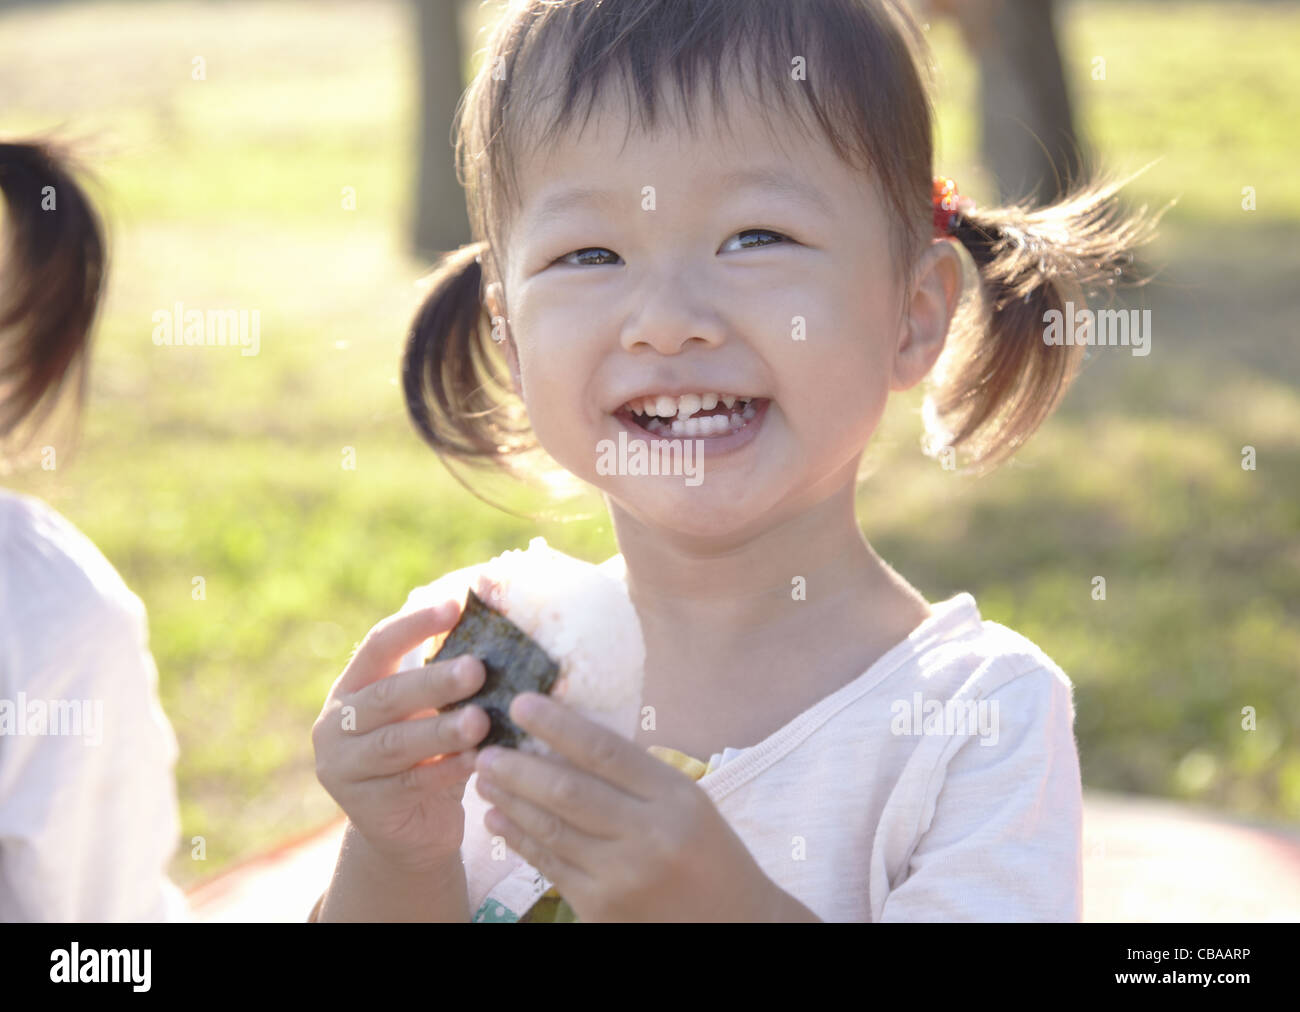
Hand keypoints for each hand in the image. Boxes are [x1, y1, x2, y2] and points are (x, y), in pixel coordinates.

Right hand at [312, 602, 490, 873]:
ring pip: (397, 742)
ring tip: (480, 721)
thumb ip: (444, 680)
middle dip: (434, 682)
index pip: (378, 645)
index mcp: (353, 687)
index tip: (455, 605)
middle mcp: (337, 724)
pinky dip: (447, 770)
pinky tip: (478, 761)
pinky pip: (411, 783)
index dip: (414, 625)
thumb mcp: (426, 713)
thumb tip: (496, 630)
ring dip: (441, 730)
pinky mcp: (364, 807)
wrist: (407, 832)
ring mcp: (344, 767)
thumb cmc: (426, 755)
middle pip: (387, 696)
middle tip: (477, 669)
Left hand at [473, 692, 798, 920]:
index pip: (605, 751)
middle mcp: (648, 835)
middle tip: (485, 747)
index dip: (558, 725)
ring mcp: (622, 876)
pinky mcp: (601, 908)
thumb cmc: (708, 851)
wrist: (735, 924)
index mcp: (674, 795)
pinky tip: (497, 819)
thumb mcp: (688, 800)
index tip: (521, 704)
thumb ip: (635, 773)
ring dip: (510, 800)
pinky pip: (549, 865)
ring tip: (484, 777)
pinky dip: (518, 839)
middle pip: (568, 791)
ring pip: (550, 829)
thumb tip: (566, 733)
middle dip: (518, 766)